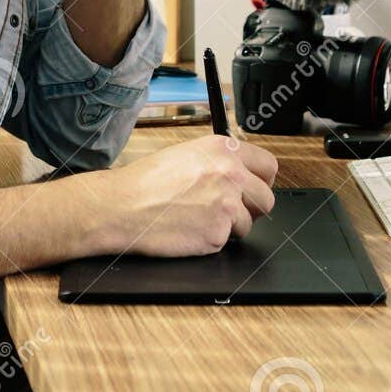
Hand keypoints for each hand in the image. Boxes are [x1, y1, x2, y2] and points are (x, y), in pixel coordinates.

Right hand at [101, 134, 278, 256]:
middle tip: (228, 210)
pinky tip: (189, 229)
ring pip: (248, 224)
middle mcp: (230, 174)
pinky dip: (210, 240)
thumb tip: (240, 173)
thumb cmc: (145, 181)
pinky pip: (227, 241)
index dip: (261, 181)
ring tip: (198, 218)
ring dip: (229, 226)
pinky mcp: (217, 233)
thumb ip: (218, 161)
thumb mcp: (186, 154)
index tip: (255, 188)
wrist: (122, 206)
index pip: (268, 166)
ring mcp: (226, 205)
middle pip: (266, 199)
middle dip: (251, 208)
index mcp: (223, 149)